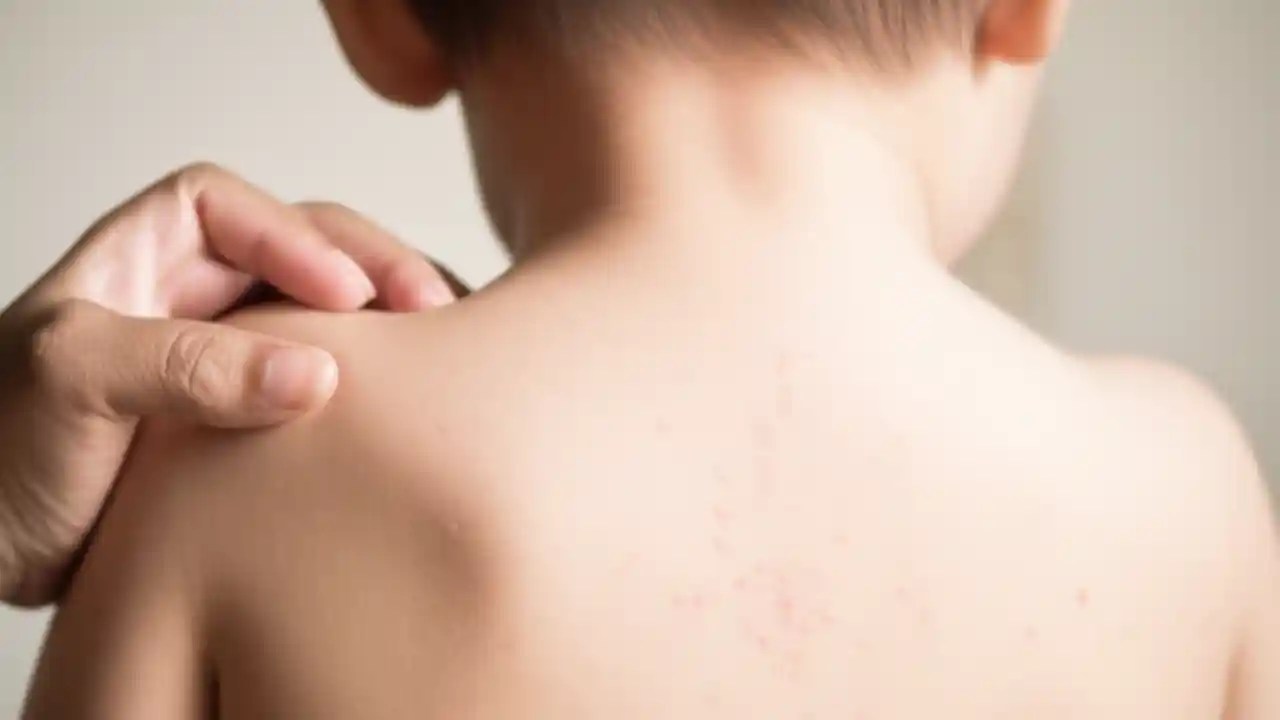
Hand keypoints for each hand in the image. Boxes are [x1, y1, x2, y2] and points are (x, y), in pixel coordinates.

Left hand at [0, 163, 459, 606]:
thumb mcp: (74, 382)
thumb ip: (186, 364)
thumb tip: (315, 373)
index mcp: (136, 259)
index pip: (229, 209)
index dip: (297, 237)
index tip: (347, 294)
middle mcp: (187, 299)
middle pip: (299, 247)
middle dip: (371, 268)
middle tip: (432, 308)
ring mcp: (223, 360)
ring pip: (322, 315)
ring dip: (385, 320)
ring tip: (444, 343)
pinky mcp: (247, 421)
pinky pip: (320, 385)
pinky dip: (371, 383)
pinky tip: (408, 403)